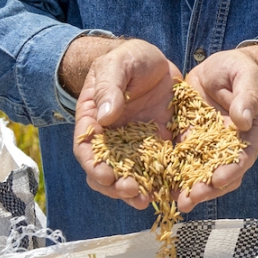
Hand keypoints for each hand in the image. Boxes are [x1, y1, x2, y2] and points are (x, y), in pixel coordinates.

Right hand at [71, 38, 181, 209]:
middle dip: (116, 186)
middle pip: (108, 170)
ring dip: (137, 190)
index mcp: (94, 121)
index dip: (94, 166)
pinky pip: (160, 165)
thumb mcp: (117, 65)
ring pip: (131, 174)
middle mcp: (113, 137)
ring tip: (147, 200)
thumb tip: (105, 117)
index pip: (87, 149)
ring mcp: (136, 142)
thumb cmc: (128, 58)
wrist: (154, 59)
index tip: (106, 175)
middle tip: (132, 191)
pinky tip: (171, 191)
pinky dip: (163, 180)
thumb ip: (109, 88)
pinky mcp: (160, 142)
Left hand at [176, 44, 257, 212]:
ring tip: (172, 200)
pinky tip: (156, 183)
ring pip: (198, 172)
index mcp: (248, 133)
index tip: (218, 179)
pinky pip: (179, 160)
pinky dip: (170, 173)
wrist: (220, 67)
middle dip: (206, 189)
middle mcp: (227, 145)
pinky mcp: (187, 139)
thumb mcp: (246, 76)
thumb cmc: (241, 70)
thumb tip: (244, 121)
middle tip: (188, 200)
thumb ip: (247, 96)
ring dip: (187, 188)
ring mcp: (206, 145)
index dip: (232, 170)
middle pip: (220, 174)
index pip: (242, 157)